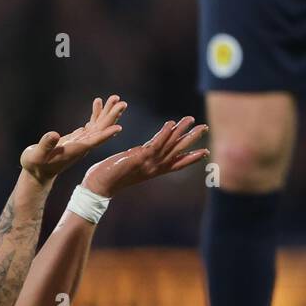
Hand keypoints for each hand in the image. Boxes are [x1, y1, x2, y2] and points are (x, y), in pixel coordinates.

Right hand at [20, 96, 127, 182]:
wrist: (37, 172)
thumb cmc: (35, 165)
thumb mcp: (37, 155)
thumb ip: (45, 145)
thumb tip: (53, 135)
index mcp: (76, 150)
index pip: (94, 141)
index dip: (106, 135)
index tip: (119, 127)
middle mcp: (83, 146)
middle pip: (101, 130)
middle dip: (111, 116)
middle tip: (122, 102)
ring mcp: (81, 142)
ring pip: (99, 126)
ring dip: (107, 112)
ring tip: (116, 98)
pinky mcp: (78, 138)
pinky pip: (91, 124)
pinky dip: (95, 113)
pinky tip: (98, 103)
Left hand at [82, 116, 209, 196]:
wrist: (99, 185)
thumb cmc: (112, 175)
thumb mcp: (131, 165)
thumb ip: (141, 157)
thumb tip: (146, 151)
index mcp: (153, 170)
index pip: (177, 163)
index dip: (191, 158)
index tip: (206, 153)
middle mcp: (154, 167)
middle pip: (178, 152)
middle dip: (192, 139)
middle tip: (205, 127)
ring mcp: (148, 163)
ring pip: (170, 146)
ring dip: (182, 132)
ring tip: (192, 120)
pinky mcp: (138, 158)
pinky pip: (155, 145)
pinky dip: (164, 134)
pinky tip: (171, 124)